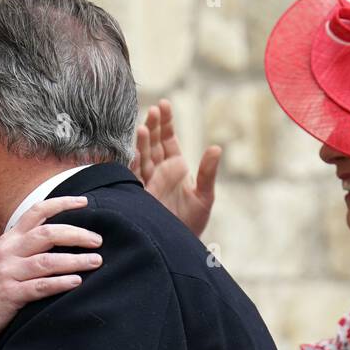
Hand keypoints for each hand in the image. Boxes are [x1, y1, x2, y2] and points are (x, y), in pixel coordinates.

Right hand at [0, 195, 103, 344]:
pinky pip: (40, 287)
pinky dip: (60, 283)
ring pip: (47, 261)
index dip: (62, 203)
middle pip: (47, 234)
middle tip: (98, 241)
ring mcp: (8, 273)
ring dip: (75, 260)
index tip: (84, 202)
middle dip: (77, 234)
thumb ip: (23, 247)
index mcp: (8, 240)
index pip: (36, 212)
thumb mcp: (1, 259)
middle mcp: (8, 252)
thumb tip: (56, 237)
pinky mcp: (10, 295)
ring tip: (96, 261)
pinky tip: (77, 282)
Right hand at [130, 99, 220, 237]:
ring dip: (142, 143)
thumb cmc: (193, 223)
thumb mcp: (205, 196)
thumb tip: (217, 148)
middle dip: (153, 126)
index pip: (168, 139)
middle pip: (153, 144)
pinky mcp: (140, 196)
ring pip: (143, 157)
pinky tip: (134, 151)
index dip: (165, 123)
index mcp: (175, 167)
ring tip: (144, 127)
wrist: (179, 245)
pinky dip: (133, 163)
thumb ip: (208, 173)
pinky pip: (134, 176)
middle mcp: (159, 172)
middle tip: (154, 110)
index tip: (163, 105)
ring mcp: (148, 183)